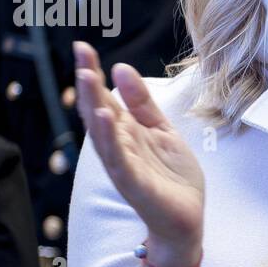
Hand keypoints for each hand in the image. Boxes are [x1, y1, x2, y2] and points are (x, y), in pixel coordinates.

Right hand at [73, 41, 203, 265]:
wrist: (186, 219)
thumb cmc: (171, 177)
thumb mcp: (162, 130)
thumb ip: (142, 103)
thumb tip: (120, 68)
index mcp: (126, 133)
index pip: (104, 98)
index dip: (94, 73)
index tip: (82, 47)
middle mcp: (119, 147)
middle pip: (98, 112)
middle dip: (89, 85)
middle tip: (81, 57)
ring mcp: (124, 166)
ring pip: (103, 134)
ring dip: (93, 107)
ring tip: (88, 79)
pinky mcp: (135, 184)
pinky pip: (119, 160)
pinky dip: (111, 140)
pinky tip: (105, 119)